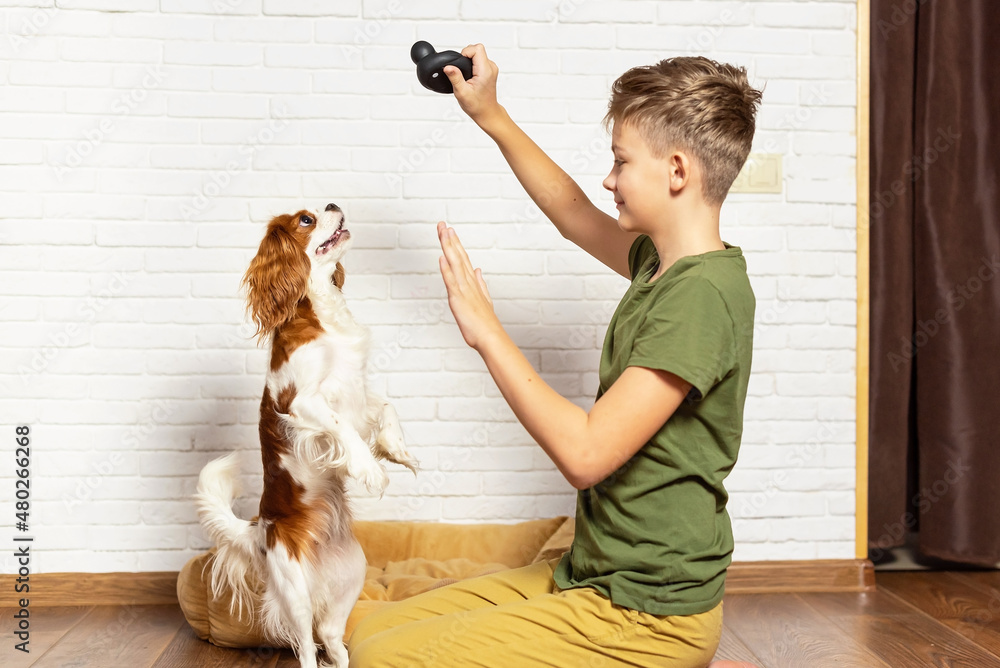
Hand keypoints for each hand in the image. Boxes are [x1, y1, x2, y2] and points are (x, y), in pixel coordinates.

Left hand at [437, 221, 501, 350]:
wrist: (491, 337)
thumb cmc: (485, 323)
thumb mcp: (484, 300)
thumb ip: (480, 284)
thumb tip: (478, 270)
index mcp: (472, 283)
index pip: (463, 259)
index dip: (456, 244)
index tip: (450, 231)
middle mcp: (468, 283)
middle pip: (458, 256)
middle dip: (450, 240)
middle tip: (443, 224)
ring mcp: (464, 289)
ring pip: (455, 264)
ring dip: (448, 247)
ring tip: (443, 232)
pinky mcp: (458, 298)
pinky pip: (451, 281)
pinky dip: (446, 269)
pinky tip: (442, 257)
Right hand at [443, 43, 501, 127]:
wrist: (487, 112)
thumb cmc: (477, 105)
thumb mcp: (462, 92)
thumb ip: (455, 77)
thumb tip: (447, 67)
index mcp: (485, 71)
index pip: (476, 49)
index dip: (465, 53)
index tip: (461, 65)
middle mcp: (491, 67)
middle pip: (476, 49)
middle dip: (466, 57)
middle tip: (463, 72)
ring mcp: (491, 68)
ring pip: (477, 53)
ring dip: (469, 61)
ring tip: (466, 76)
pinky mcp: (489, 70)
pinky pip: (479, 59)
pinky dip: (472, 64)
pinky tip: (470, 76)